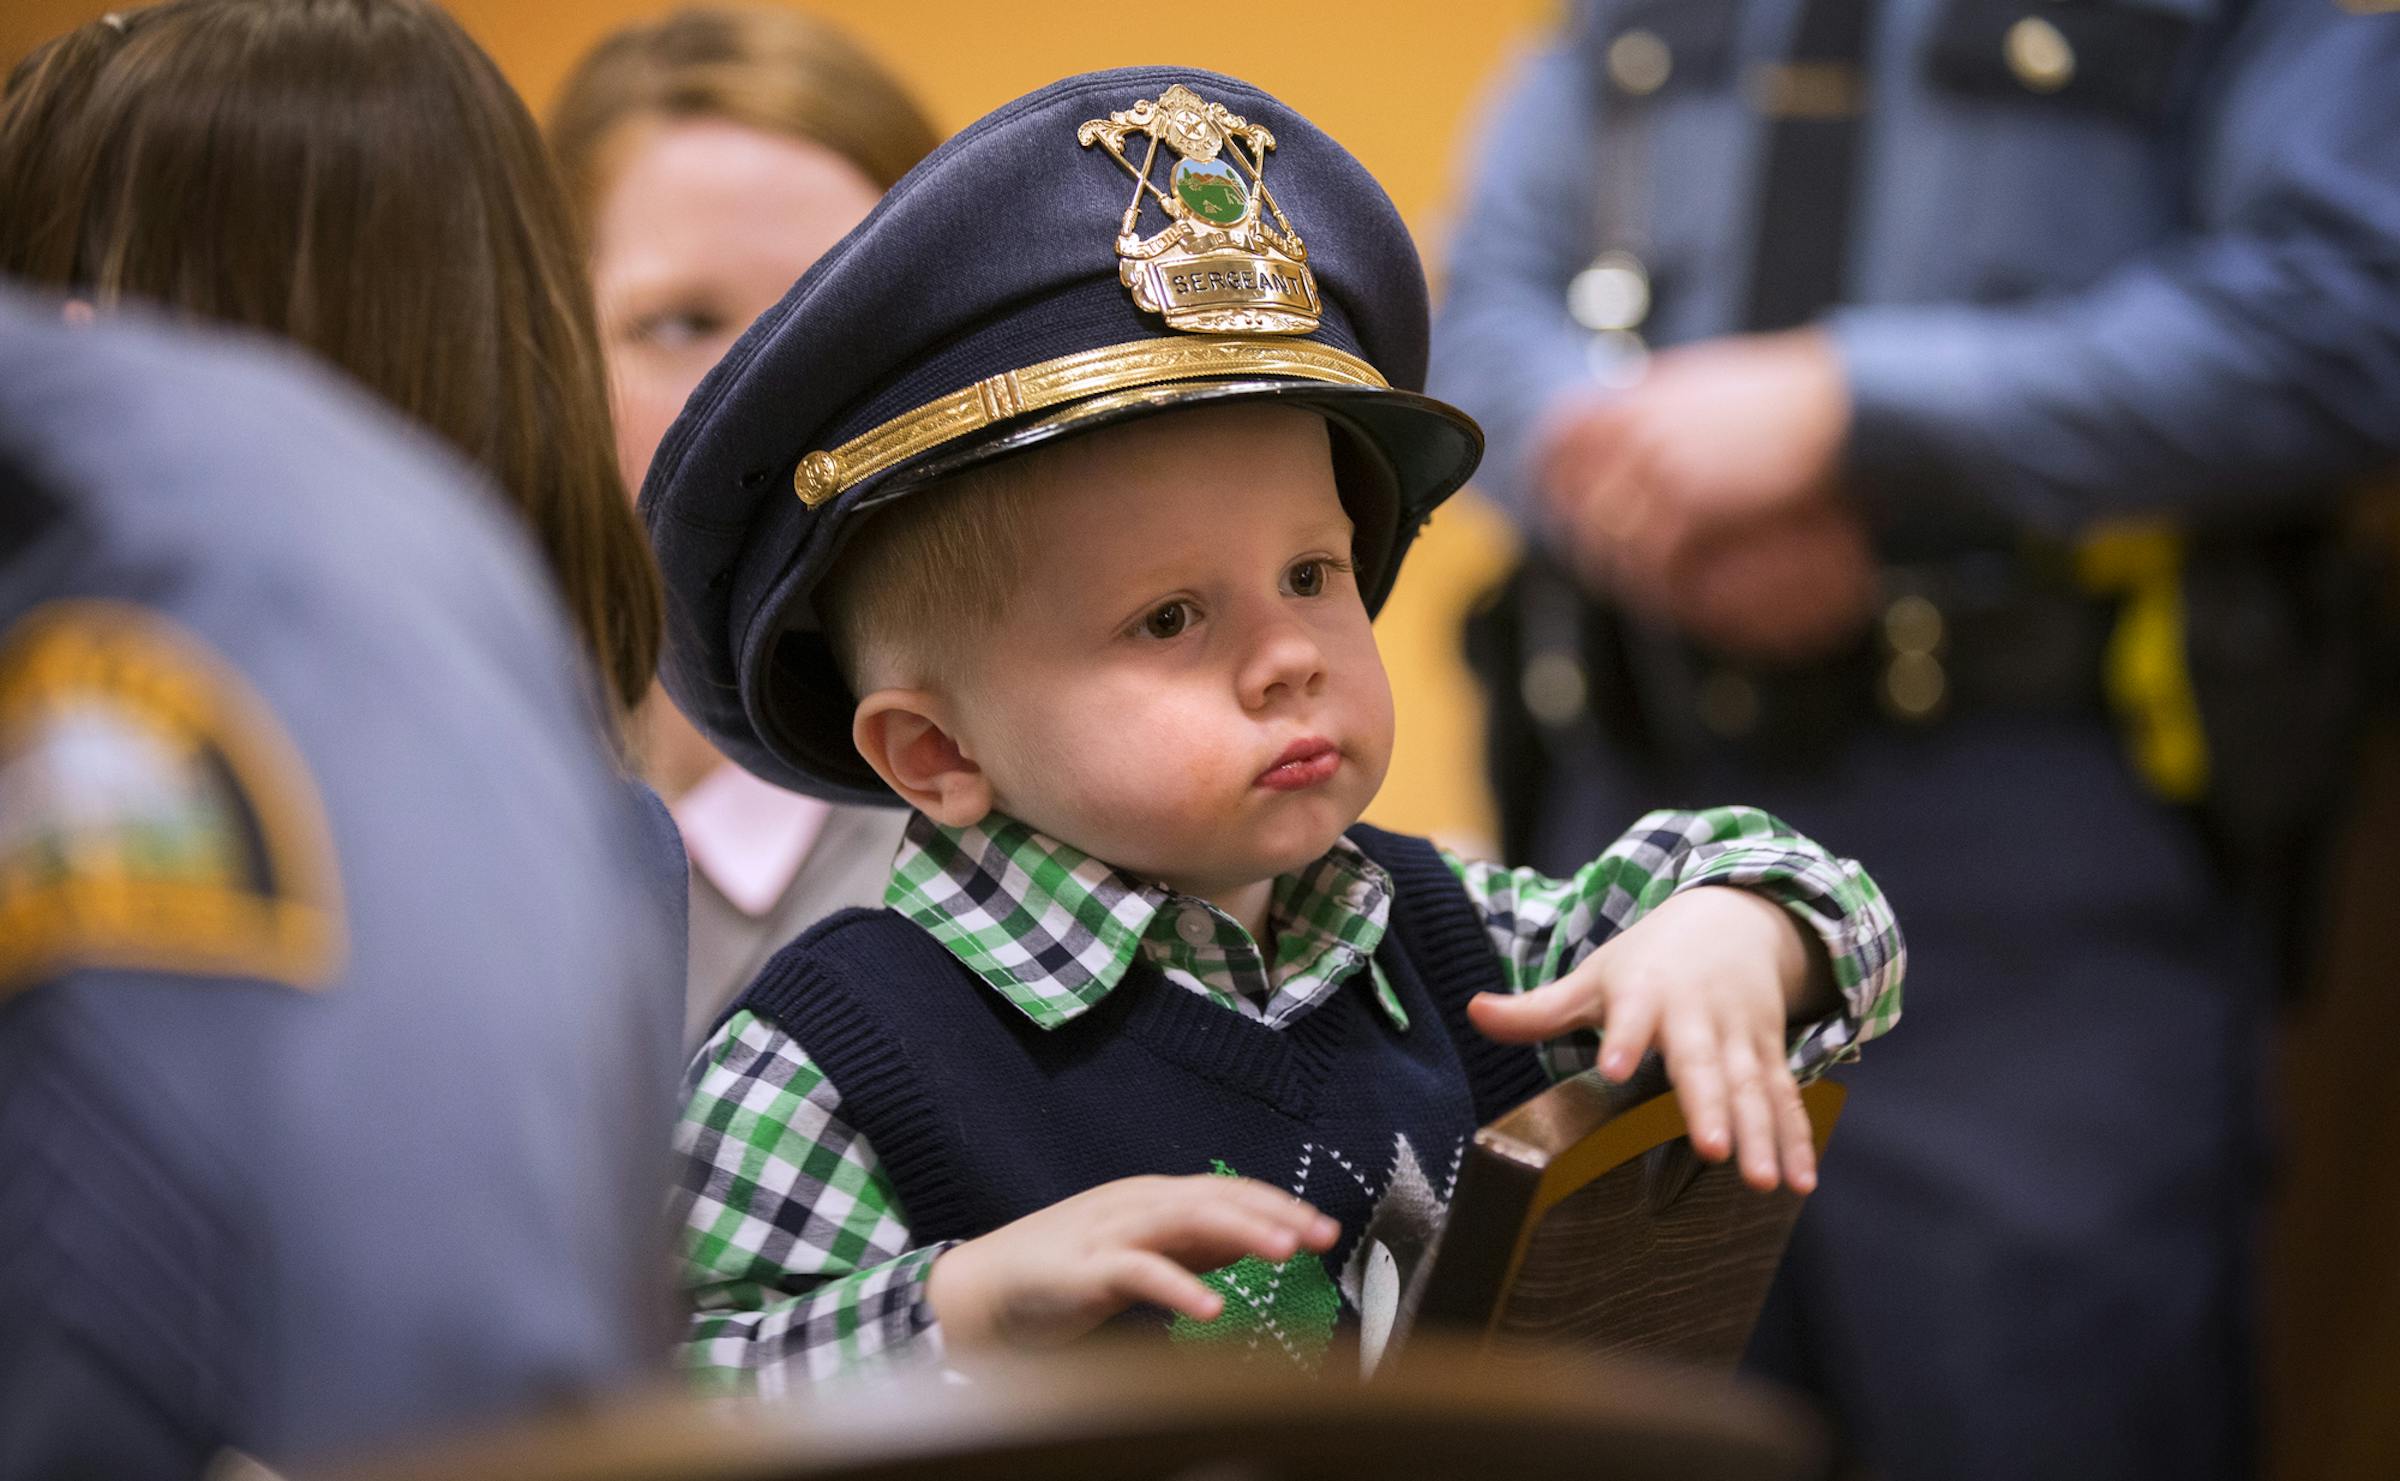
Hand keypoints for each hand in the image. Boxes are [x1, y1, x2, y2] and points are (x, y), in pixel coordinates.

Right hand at [923, 1174, 1338, 1353]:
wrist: (981, 1291)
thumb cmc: (1063, 1273)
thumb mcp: (1141, 1252)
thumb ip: (1193, 1245)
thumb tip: (1253, 1240)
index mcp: (1151, 1198)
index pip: (1226, 1191)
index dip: (1277, 1205)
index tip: (1325, 1227)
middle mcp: (1134, 1204)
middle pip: (1214, 1196)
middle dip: (1273, 1212)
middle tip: (1322, 1233)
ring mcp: (1107, 1233)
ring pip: (1183, 1219)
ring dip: (1239, 1231)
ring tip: (1285, 1252)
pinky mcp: (1082, 1271)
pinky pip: (1138, 1272)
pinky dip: (1177, 1286)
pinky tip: (1211, 1308)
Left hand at [1466, 887, 1832, 1192]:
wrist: (1733, 917)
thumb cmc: (1647, 962)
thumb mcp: (1593, 978)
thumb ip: (1537, 1009)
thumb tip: (1473, 1012)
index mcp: (1646, 994)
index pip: (1631, 1017)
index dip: (1623, 1040)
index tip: (1613, 1067)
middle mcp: (1697, 1015)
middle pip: (1704, 1064)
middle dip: (1709, 1107)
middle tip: (1713, 1151)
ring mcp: (1740, 1035)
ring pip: (1752, 1087)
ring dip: (1762, 1134)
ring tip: (1764, 1184)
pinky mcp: (1770, 1052)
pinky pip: (1785, 1098)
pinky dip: (1796, 1137)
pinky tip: (1801, 1182)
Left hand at [1537, 329, 1861, 648]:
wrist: (1844, 413)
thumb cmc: (1788, 399)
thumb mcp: (1707, 383)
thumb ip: (1658, 399)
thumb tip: (1627, 406)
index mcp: (1636, 396)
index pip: (1559, 437)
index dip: (1550, 475)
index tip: (1558, 505)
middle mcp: (1634, 429)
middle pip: (1578, 498)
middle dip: (1584, 535)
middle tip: (1602, 563)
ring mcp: (1655, 469)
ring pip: (1612, 539)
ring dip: (1625, 571)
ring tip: (1649, 589)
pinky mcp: (1687, 508)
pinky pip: (1654, 562)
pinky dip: (1663, 586)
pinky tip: (1678, 601)